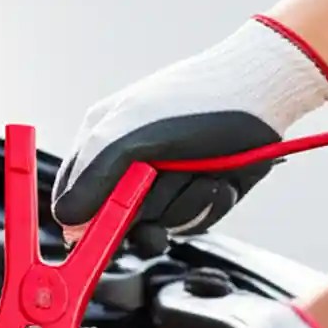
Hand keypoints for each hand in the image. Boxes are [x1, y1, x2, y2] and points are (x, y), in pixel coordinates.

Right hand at [54, 16, 327, 255]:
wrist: (261, 95)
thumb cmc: (192, 102)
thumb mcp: (128, 136)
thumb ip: (91, 178)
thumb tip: (66, 221)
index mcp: (101, 142)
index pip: (72, 197)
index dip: (85, 221)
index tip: (100, 232)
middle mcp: (130, 165)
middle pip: (117, 222)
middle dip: (142, 213)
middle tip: (157, 186)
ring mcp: (165, 182)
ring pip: (159, 227)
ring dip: (182, 204)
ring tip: (199, 170)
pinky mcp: (197, 195)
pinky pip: (192, 223)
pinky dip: (207, 205)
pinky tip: (218, 178)